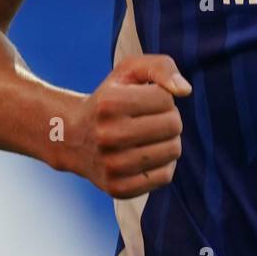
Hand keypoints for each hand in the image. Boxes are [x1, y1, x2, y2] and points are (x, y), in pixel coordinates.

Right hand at [56, 53, 191, 199]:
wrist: (71, 137)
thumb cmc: (109, 99)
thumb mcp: (128, 71)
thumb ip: (161, 66)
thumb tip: (185, 90)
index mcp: (108, 103)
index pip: (166, 98)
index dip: (161, 97)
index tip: (144, 100)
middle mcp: (107, 136)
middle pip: (173, 125)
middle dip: (169, 118)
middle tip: (149, 119)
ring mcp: (111, 165)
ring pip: (173, 150)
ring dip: (169, 140)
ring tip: (149, 137)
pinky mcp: (118, 188)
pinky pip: (165, 176)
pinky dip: (164, 164)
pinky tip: (147, 156)